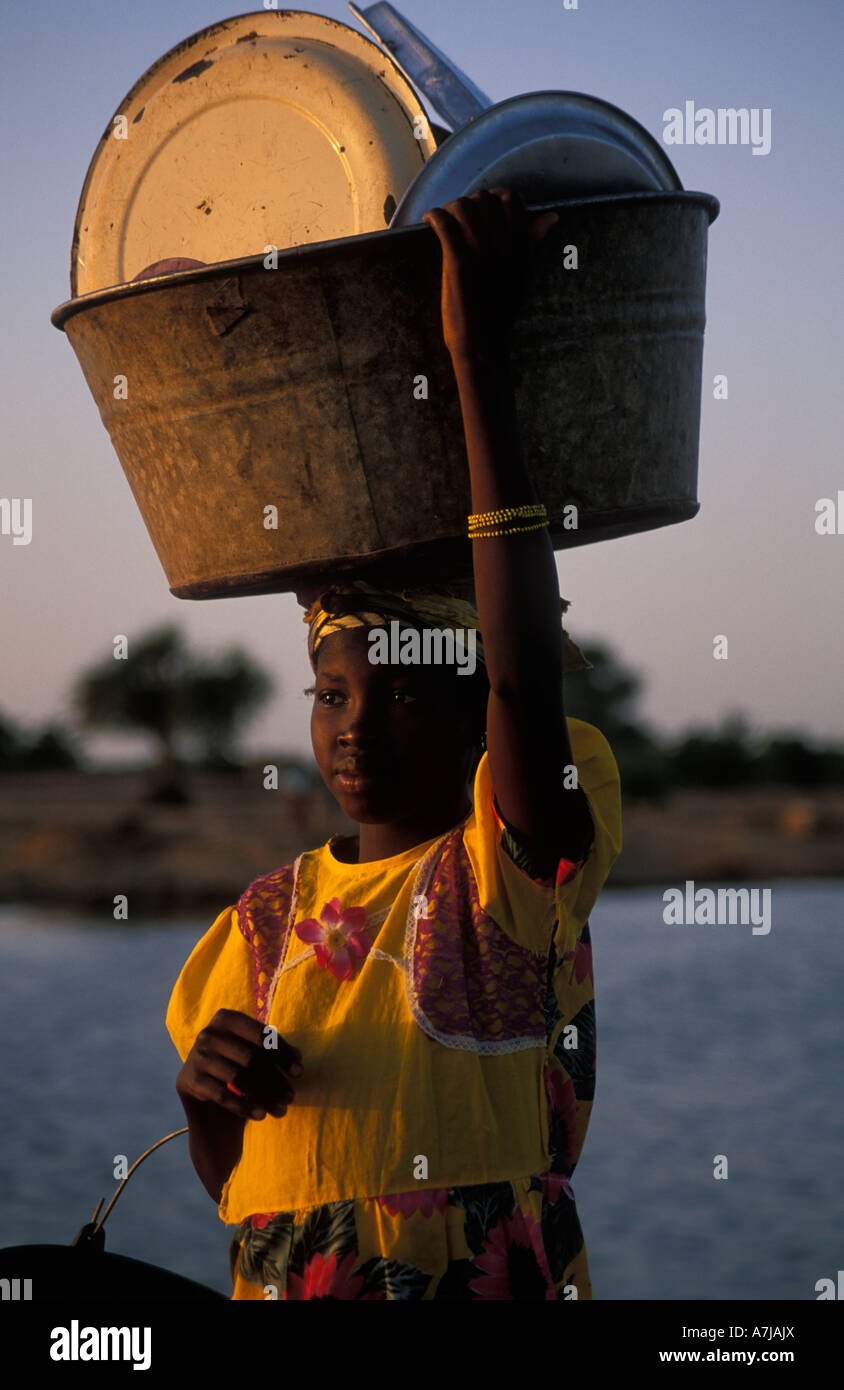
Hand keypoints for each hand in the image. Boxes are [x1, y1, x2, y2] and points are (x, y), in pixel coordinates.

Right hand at [176, 1008, 301, 1120]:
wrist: (207, 1102)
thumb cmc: (238, 1071)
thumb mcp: (256, 1057)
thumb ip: (275, 1052)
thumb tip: (298, 1059)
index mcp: (226, 1018)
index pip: (261, 1035)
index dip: (283, 1054)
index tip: (299, 1073)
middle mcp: (208, 1033)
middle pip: (251, 1058)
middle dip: (275, 1079)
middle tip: (291, 1097)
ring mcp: (196, 1056)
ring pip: (239, 1078)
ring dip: (264, 1096)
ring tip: (281, 1109)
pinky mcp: (188, 1081)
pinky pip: (223, 1096)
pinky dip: (245, 1107)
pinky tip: (261, 1115)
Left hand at [422, 187, 557, 362]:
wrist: (482, 342)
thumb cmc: (500, 310)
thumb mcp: (522, 273)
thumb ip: (532, 241)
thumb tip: (551, 217)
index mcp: (519, 246)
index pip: (511, 200)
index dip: (494, 198)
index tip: (483, 209)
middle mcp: (502, 245)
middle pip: (483, 199)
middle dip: (469, 203)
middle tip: (459, 217)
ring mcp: (481, 252)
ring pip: (463, 206)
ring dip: (450, 208)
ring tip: (443, 220)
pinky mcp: (459, 262)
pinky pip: (445, 224)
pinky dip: (434, 216)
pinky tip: (430, 220)